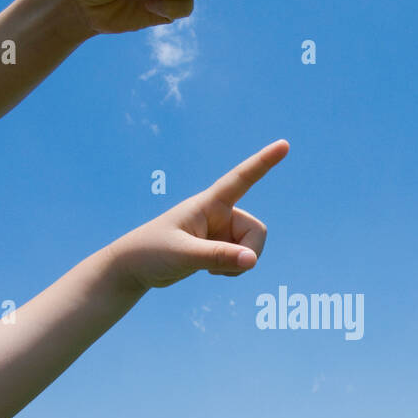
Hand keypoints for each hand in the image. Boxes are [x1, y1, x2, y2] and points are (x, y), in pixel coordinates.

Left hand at [111, 140, 289, 290]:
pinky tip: (210, 272)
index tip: (285, 145)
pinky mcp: (218, 247)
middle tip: (221, 269)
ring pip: (253, 248)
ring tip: (210, 270)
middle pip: (257, 232)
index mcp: (208, 204)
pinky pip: (243, 259)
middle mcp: (219, 214)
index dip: (263, 162)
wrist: (132, 268)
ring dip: (238, 265)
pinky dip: (233, 270)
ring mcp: (220, 231)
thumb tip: (253, 260)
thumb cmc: (150, 253)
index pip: (241, 179)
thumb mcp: (183, 255)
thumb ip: (218, 257)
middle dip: (249, 253)